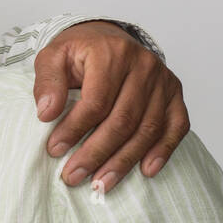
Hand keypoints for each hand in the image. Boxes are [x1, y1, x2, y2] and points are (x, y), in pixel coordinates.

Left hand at [33, 21, 189, 190]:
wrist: (108, 38)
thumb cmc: (79, 51)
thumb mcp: (52, 55)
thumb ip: (47, 81)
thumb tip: (46, 114)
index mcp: (112, 53)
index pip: (96, 100)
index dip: (75, 129)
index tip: (55, 150)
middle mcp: (144, 65)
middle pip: (123, 119)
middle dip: (96, 153)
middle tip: (74, 176)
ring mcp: (163, 81)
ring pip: (148, 128)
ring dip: (124, 161)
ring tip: (101, 184)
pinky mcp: (175, 94)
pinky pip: (176, 126)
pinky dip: (163, 151)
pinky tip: (146, 171)